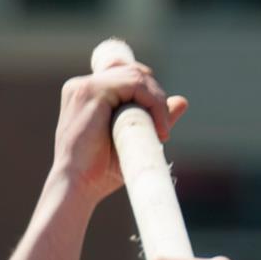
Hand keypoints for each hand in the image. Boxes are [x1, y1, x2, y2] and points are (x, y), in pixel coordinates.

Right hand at [51, 64, 186, 202]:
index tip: (161, 125)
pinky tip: (158, 126)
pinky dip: (151, 101)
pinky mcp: (91, 91)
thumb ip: (154, 119)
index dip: (150, 94)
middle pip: (134, 72)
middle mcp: (84, 86)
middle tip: (164, 129)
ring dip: (157, 101)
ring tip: (162, 131)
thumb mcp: (133, 140)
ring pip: (135, 76)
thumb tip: (182, 101)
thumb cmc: (100, 172)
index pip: (128, 77)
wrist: (78, 187)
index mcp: (89, 94)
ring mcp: (85, 86)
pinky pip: (132, 83)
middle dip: (156, 97)